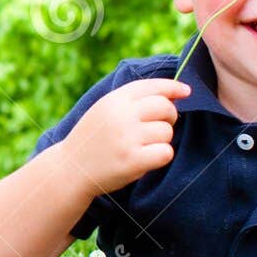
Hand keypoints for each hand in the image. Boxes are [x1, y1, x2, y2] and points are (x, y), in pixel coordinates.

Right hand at [61, 77, 191, 200]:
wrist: (71, 169)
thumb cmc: (93, 139)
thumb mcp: (105, 109)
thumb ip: (133, 100)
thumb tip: (175, 94)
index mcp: (115, 99)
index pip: (153, 86)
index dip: (174, 88)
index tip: (186, 92)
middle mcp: (121, 115)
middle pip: (165, 107)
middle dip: (169, 117)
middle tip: (157, 128)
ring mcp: (127, 138)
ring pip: (167, 132)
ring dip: (162, 140)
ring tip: (143, 146)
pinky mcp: (133, 161)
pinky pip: (166, 152)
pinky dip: (161, 156)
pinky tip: (146, 159)